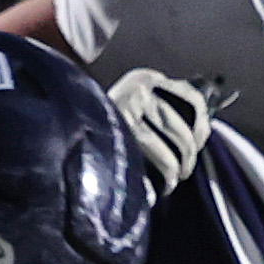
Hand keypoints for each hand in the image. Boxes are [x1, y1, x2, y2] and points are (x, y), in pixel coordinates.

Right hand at [107, 68, 213, 199]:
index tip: (201, 141)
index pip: (190, 94)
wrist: (61, 133)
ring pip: (173, 139)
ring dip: (178, 167)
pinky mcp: (121, 127)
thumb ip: (158, 115)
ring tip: (172, 181)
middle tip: (184, 171)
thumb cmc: (100, 132)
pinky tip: (163, 185)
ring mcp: (129, 104)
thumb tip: (196, 136)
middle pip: (180, 122)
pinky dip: (166, 172)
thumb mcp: (132, 109)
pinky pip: (157, 153)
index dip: (202, 122)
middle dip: (189, 152)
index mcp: (144, 78)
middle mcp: (138, 86)